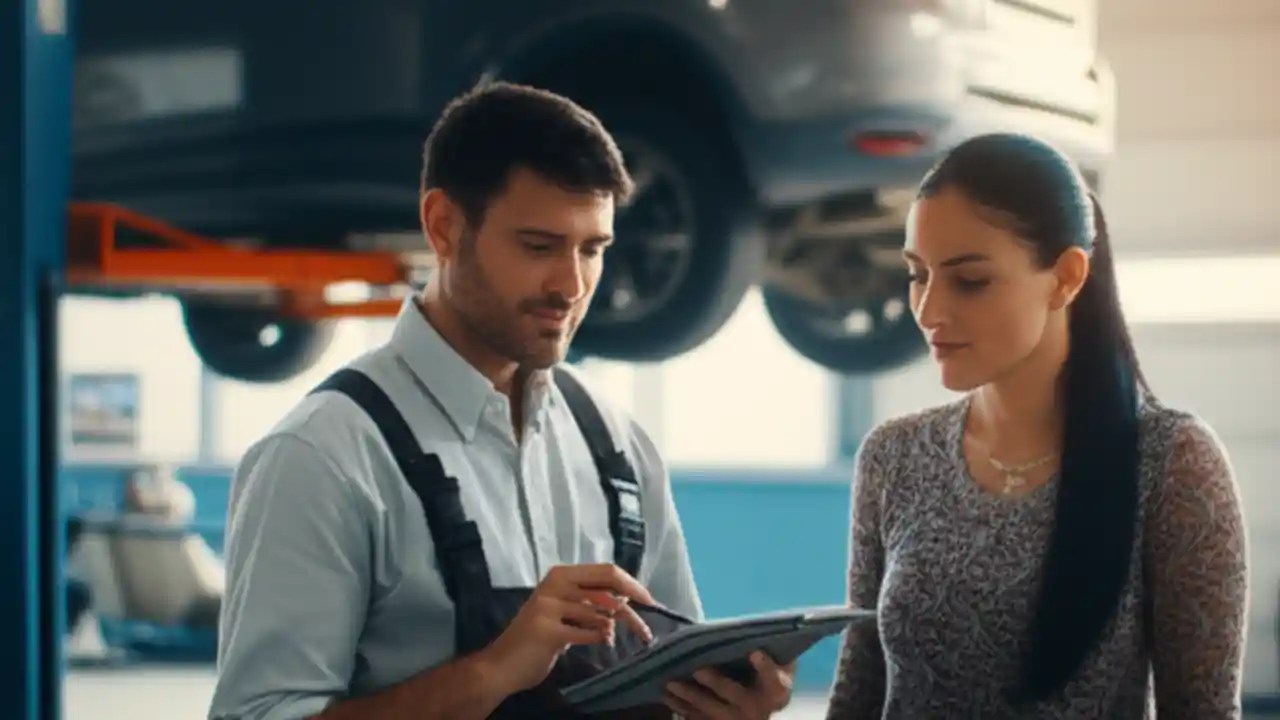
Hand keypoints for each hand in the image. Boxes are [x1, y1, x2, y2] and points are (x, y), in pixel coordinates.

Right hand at [477, 563, 657, 696]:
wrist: (502, 664)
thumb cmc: (537, 638)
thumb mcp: (565, 612)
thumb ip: (590, 601)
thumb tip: (626, 594)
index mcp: (560, 575)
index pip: (606, 570)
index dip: (631, 584)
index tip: (649, 600)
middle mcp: (554, 584)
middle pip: (607, 585)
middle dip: (633, 604)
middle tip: (646, 627)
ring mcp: (548, 606)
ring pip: (600, 613)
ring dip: (611, 629)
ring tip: (608, 638)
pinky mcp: (547, 630)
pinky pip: (588, 633)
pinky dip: (598, 638)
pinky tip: (600, 642)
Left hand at [663, 652, 794, 719]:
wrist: (763, 703)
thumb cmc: (766, 673)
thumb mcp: (776, 661)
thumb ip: (764, 647)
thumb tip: (741, 626)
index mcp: (777, 690)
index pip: (775, 680)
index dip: (766, 668)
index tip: (755, 652)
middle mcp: (760, 709)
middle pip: (736, 696)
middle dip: (717, 683)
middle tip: (697, 670)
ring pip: (712, 710)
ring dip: (690, 697)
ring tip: (671, 683)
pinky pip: (698, 719)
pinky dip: (682, 707)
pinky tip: (668, 696)